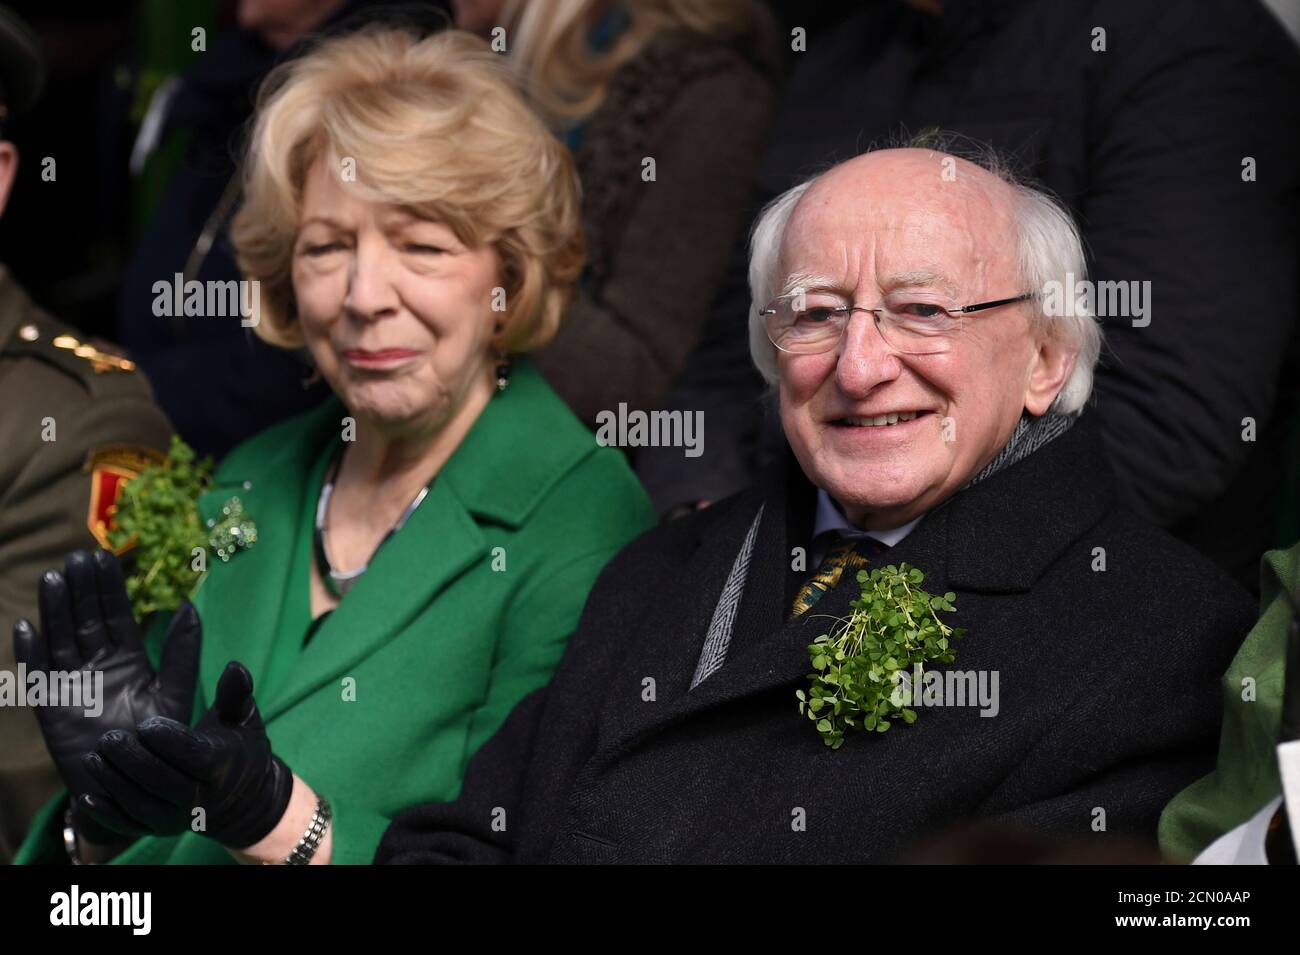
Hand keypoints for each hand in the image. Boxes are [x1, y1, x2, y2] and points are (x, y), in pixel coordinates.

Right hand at [12, 549, 200, 841]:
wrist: (139, 784)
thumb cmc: (161, 739)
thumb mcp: (176, 691)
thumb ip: (182, 652)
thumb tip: (188, 607)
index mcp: (128, 658)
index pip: (116, 615)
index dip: (109, 588)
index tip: (105, 556)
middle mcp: (97, 667)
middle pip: (85, 620)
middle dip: (81, 590)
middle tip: (77, 557)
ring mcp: (73, 686)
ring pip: (61, 641)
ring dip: (56, 611)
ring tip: (54, 579)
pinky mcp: (53, 711)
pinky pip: (39, 678)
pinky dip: (31, 655)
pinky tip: (25, 628)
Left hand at [82, 661, 293, 848]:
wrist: (239, 796)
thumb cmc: (236, 746)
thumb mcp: (242, 718)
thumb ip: (234, 694)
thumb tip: (234, 666)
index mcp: (222, 767)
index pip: (195, 756)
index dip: (170, 742)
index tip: (146, 725)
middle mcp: (201, 798)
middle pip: (163, 782)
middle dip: (134, 760)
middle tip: (109, 738)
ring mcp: (178, 818)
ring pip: (142, 805)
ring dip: (115, 783)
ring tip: (93, 757)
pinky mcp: (158, 830)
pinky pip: (130, 825)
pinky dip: (107, 814)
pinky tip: (86, 797)